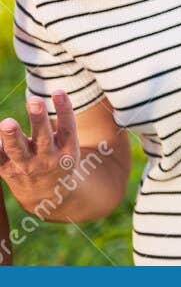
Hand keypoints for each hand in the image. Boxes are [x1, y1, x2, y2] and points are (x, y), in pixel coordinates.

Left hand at [0, 93, 78, 209]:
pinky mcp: (7, 171)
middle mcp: (47, 159)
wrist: (47, 195)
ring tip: (7, 123)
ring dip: (11, 136)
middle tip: (35, 100)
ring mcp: (26, 166)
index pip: (67, 128)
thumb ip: (63, 124)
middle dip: (38, 119)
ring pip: (18, 151)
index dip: (64, 109)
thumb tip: (56, 92)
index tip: (58, 91)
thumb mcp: (68, 146)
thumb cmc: (58, 158)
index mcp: (66, 151)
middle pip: (43, 138)